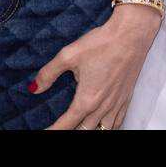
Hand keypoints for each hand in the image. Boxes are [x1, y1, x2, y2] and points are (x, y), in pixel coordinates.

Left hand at [32, 4, 162, 128]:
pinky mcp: (126, 98)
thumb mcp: (69, 55)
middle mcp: (102, 107)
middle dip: (70, 131)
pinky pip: (118, 123)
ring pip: (102, 130)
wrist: (131, 34)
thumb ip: (49, 73)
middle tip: (59, 127)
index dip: (53, 131)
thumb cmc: (101, 43)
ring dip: (88, 131)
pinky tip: (102, 125)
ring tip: (78, 127)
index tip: (44, 132)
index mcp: (86, 100)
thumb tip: (34, 88)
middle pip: (83, 131)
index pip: (66, 125)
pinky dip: (107, 128)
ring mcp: (116, 104)